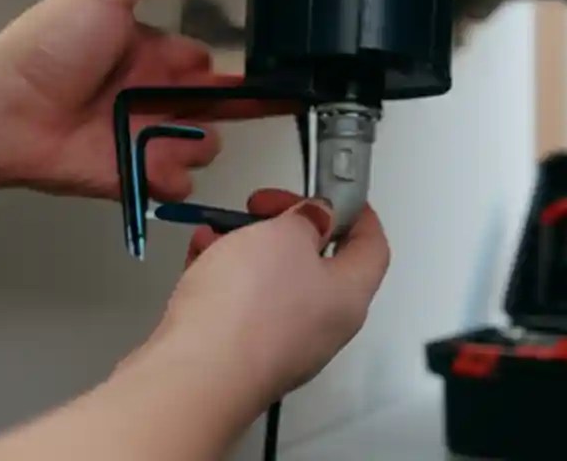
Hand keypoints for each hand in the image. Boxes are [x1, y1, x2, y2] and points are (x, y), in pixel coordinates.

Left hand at [0, 0, 286, 199]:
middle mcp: (151, 96)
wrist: (5, 109)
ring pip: (204, 147)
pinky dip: (173, 175)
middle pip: (217, 107)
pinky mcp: (134, 175)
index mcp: (149, 53)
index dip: (224, 67)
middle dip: (237, 107)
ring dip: (196, 141)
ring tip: (168, 133)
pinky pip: (177, 183)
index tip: (250, 70)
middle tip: (246, 106)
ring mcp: (145, 138)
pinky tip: (153, 161)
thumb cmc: (47, 47)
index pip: (207, 62)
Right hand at [126, 189, 390, 410]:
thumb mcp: (284, 236)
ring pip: (271, 283)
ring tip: (218, 230)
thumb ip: (306, 218)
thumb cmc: (247, 310)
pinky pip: (238, 305)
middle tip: (261, 208)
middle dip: (284, 228)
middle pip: (315, 264)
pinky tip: (199, 256)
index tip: (332, 192)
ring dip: (245, 249)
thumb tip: (317, 215)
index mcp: (348, 297)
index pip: (372, 247)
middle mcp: (321, 326)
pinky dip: (222, 277)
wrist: (194, 375)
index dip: (355, 213)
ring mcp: (280, 345)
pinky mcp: (241, 355)